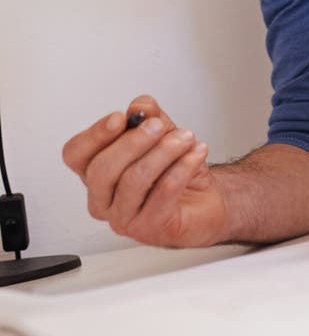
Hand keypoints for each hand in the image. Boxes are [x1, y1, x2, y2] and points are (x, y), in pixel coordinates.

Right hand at [62, 95, 227, 247]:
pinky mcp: (149, 228)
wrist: (206, 198)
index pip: (76, 154)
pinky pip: (162, 194)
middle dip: (133, 142)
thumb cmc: (175, 167)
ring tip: (186, 138)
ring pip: (133, 181)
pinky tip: (195, 154)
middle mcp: (103, 198)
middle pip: (101, 170)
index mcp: (97, 171)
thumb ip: (148, 115)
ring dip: (164, 152)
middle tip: (158, 126)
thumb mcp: (161, 131)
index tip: (121, 118)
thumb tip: (140, 107)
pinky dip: (182, 168)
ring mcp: (123, 218)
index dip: (95, 135)